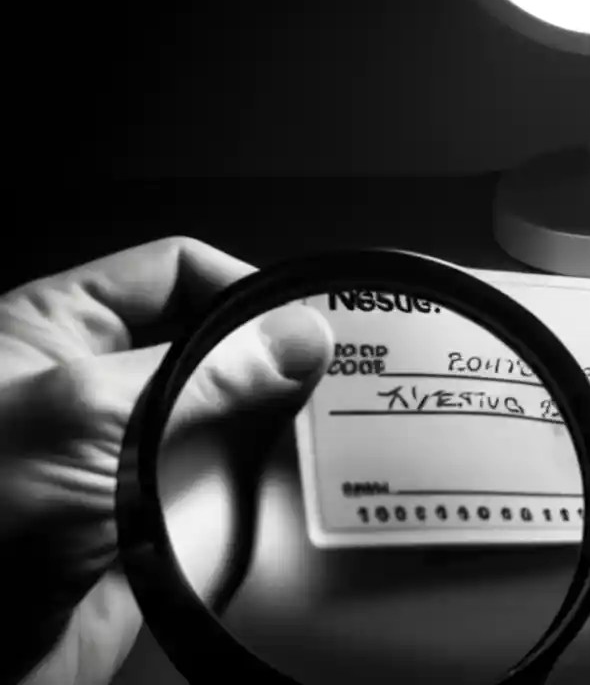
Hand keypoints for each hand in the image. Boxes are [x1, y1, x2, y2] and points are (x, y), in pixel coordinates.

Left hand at [0, 237, 331, 684]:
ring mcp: (125, 458)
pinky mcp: (150, 522)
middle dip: (267, 365)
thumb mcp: (87, 415)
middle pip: (211, 346)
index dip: (241, 287)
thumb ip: (202, 371)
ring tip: (308, 440)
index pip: (175, 273)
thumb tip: (293, 337)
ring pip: (228, 422)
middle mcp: (96, 389)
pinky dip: (254, 497)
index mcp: (60, 330)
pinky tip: (275, 498)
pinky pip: (225, 493)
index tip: (302, 323)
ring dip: (264, 435)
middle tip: (323, 381)